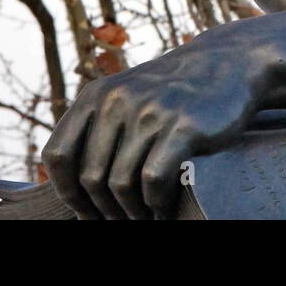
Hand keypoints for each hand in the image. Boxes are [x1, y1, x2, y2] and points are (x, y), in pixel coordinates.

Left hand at [41, 27, 262, 219]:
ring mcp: (151, 112)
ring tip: (144, 220)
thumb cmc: (173, 94)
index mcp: (96, 95)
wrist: (228, 63)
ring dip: (132, 213)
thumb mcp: (127, 97)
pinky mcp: (183, 126)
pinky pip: (154, 180)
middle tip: (120, 222)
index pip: (57, 155)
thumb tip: (73, 187)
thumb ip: (98, 128)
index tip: (84, 212)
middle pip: (90, 177)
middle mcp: (118, 100)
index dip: (66, 192)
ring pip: (121, 184)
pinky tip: (164, 209)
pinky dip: (156, 205)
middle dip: (103, 210)